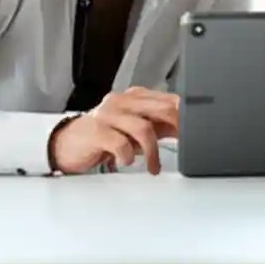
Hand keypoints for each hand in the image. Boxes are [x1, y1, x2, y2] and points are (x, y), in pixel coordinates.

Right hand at [48, 87, 178, 174]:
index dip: (184, 115)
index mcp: (134, 97)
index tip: (197, 129)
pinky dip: (128, 156)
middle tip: (185, 146)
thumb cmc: (104, 136)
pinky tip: (126, 162)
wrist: (67, 144)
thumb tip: (187, 130)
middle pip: (159, 110)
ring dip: (152, 152)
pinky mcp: (96, 131)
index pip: (166, 100)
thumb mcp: (135, 130)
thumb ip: (159, 127)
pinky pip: (121, 143)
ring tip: (153, 167)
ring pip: (143, 128)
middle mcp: (121, 101)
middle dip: (176, 129)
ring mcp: (108, 114)